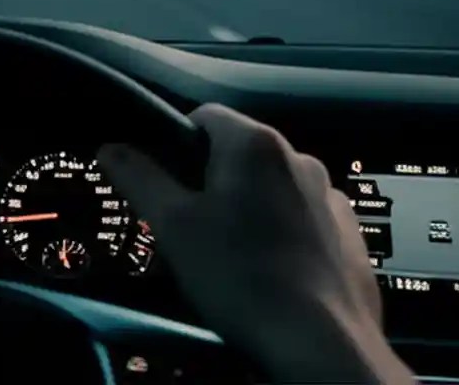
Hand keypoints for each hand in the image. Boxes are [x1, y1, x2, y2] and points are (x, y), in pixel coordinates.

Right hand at [99, 104, 411, 383]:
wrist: (320, 341)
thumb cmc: (239, 275)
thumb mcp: (172, 225)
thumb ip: (138, 178)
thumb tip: (110, 148)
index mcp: (255, 144)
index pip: (204, 117)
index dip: (176, 145)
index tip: (165, 185)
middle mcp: (300, 159)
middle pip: (238, 155)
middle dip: (210, 184)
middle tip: (190, 229)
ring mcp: (330, 196)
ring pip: (271, 189)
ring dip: (248, 209)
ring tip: (231, 257)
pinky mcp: (348, 234)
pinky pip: (302, 220)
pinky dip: (282, 235)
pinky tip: (270, 271)